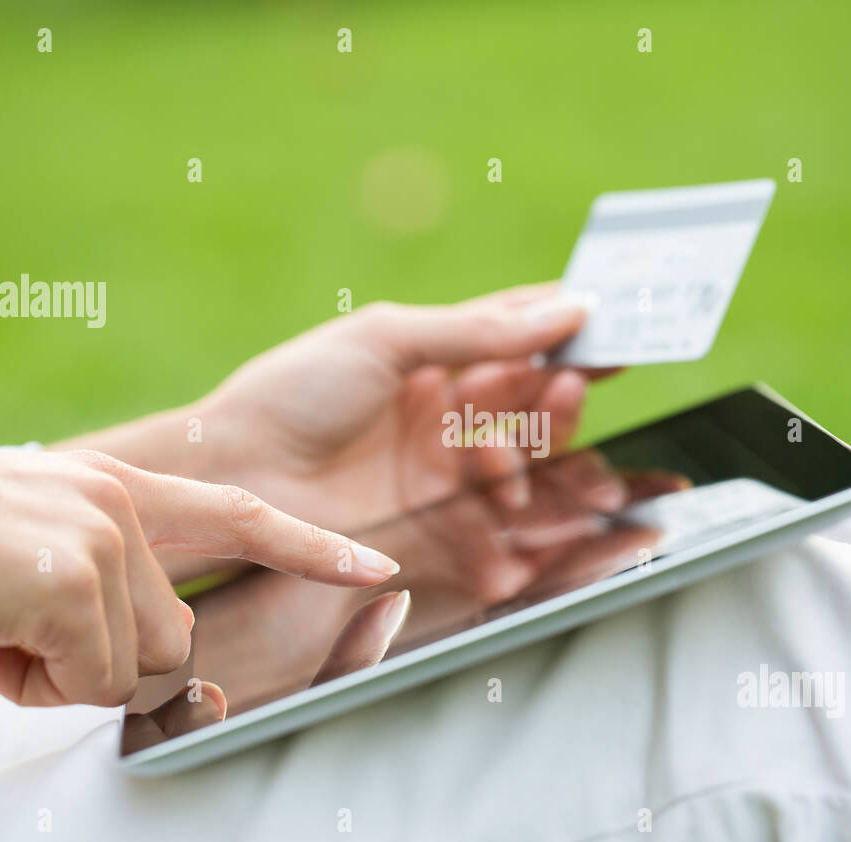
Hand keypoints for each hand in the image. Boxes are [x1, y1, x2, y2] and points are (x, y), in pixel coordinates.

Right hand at [0, 438, 399, 706]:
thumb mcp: (32, 553)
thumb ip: (107, 593)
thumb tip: (169, 674)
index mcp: (120, 489)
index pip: (241, 516)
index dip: (310, 548)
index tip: (372, 570)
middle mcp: (124, 506)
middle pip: (171, 642)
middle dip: (97, 663)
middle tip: (12, 621)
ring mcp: (105, 540)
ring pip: (132, 671)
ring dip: (58, 674)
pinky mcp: (73, 582)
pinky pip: (88, 686)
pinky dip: (30, 685)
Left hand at [61, 283, 603, 549]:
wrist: (236, 475)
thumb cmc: (294, 392)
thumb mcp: (388, 340)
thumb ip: (479, 330)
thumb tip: (566, 308)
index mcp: (427, 358)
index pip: (512, 335)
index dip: (561, 327)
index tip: (614, 317)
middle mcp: (440, 414)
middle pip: (526, 398)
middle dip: (560, 386)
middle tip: (584, 375)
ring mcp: (440, 470)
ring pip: (523, 453)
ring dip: (548, 438)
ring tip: (554, 421)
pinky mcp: (437, 524)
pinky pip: (502, 512)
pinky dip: (528, 500)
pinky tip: (528, 489)